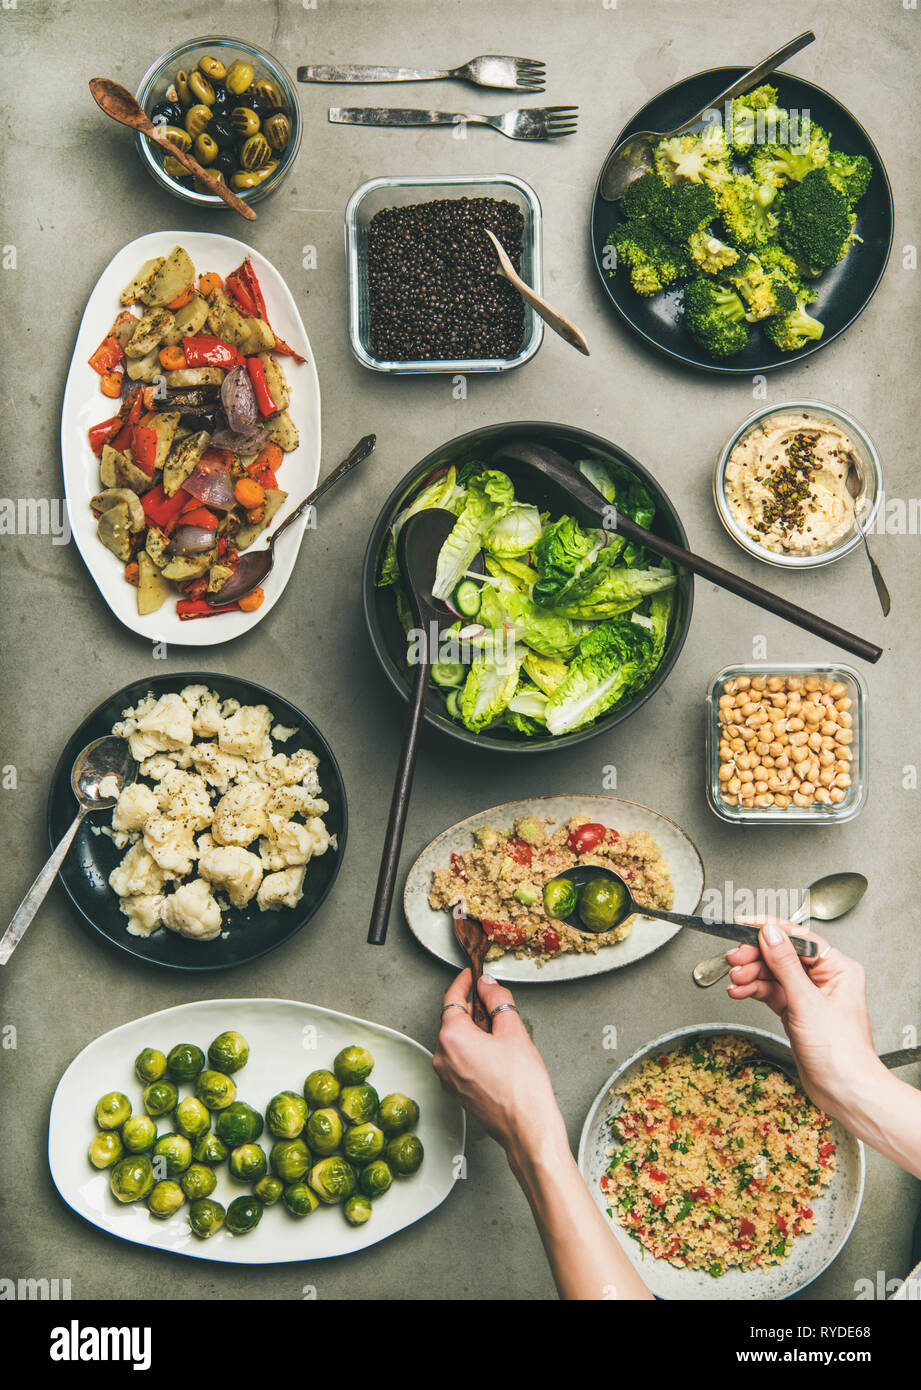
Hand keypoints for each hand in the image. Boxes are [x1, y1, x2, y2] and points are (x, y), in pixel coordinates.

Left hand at [433, 970, 568, 1164]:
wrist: (526, 1127)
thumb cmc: (522, 1086)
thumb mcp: (513, 1031)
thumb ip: (498, 1001)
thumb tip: (488, 985)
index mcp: (452, 1038)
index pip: (452, 998)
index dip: (463, 982)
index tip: (471, 975)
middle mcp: (443, 1057)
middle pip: (453, 1020)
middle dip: (473, 1008)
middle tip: (494, 1002)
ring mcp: (447, 1076)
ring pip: (457, 1041)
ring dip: (474, 1030)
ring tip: (500, 1033)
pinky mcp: (456, 1090)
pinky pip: (459, 1059)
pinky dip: (472, 1049)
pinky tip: (495, 1053)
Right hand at [726, 916, 880, 1117]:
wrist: (844, 1091)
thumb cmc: (841, 1054)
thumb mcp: (807, 1003)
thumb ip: (785, 965)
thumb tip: (771, 933)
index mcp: (838, 968)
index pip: (799, 938)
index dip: (770, 930)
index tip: (745, 924)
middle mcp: (825, 979)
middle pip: (782, 955)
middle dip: (756, 956)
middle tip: (734, 958)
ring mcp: (809, 996)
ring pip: (773, 974)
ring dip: (751, 975)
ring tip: (735, 979)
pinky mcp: (797, 1012)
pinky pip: (771, 992)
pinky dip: (754, 991)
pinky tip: (740, 991)